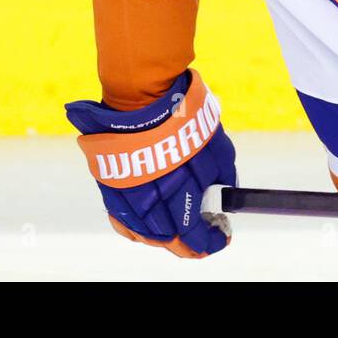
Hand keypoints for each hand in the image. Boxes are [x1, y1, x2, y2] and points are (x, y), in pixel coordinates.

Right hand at [65, 69, 236, 257]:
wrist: (142, 91)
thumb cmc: (183, 112)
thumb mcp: (213, 140)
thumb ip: (222, 172)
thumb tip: (227, 198)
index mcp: (181, 180)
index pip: (193, 228)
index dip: (207, 240)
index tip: (220, 240)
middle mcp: (152, 190)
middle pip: (169, 236)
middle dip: (188, 246)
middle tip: (200, 247)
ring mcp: (128, 189)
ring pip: (144, 232)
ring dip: (163, 241)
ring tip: (178, 241)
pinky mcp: (109, 183)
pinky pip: (121, 218)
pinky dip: (136, 230)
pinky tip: (148, 234)